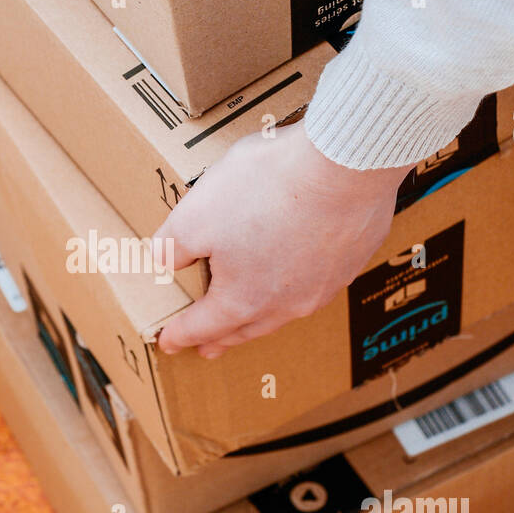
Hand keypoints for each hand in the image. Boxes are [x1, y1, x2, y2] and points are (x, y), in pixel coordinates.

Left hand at [154, 122, 408, 357]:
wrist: (344, 164)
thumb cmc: (267, 188)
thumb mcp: (195, 214)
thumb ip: (172, 245)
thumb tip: (164, 260)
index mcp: (242, 300)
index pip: (202, 327)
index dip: (180, 334)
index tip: (168, 342)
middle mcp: (286, 303)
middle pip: (245, 328)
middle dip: (221, 338)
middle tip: (208, 348)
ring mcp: (323, 285)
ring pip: (284, 311)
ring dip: (261, 317)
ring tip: (251, 319)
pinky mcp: (349, 259)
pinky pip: (318, 283)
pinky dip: (299, 284)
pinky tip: (299, 272)